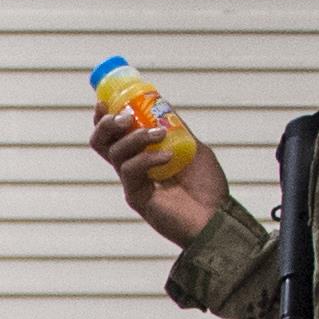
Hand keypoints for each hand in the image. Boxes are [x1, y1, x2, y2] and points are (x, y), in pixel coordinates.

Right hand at [92, 105, 229, 250]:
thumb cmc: (207, 186)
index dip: (105, 117)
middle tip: (124, 117)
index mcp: (142, 155)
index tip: (105, 101)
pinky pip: (131, 170)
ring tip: (158, 134)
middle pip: (102, 143)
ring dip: (134, 137)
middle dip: (107, 124)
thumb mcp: (193, 146)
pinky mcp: (136, 196)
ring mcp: (133, 182)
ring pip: (115, 153)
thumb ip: (176, 128)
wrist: (216, 216)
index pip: (115, 134)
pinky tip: (167, 158)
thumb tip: (162, 104)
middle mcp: (133, 167)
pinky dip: (147, 158)